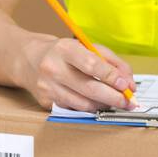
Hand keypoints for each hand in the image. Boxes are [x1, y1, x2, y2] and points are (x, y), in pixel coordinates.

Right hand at [19, 36, 135, 111]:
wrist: (28, 59)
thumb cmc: (64, 53)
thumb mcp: (87, 47)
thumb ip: (111, 62)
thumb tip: (129, 83)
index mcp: (65, 49)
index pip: (91, 64)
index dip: (112, 77)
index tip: (127, 85)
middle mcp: (53, 68)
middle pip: (89, 89)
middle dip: (114, 98)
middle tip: (129, 102)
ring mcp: (47, 87)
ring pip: (83, 104)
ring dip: (104, 106)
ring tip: (115, 103)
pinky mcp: (46, 101)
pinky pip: (74, 109)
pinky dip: (90, 108)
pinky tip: (98, 103)